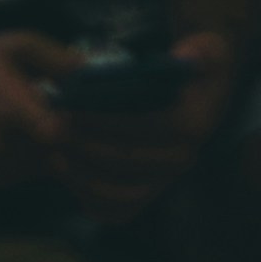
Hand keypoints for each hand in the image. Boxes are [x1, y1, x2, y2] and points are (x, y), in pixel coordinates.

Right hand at [0, 26, 79, 194]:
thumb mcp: (17, 44)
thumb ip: (55, 57)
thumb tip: (88, 71)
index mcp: (9, 106)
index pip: (53, 134)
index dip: (68, 126)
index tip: (66, 112)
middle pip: (51, 154)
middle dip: (61, 139)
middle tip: (54, 117)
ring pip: (38, 169)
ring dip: (46, 151)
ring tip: (35, 127)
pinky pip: (20, 176)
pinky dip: (29, 164)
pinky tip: (23, 141)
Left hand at [44, 42, 222, 213]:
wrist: (192, 98)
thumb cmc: (191, 69)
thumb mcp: (207, 51)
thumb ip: (204, 51)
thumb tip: (187, 58)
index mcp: (194, 125)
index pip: (150, 126)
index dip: (109, 120)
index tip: (73, 106)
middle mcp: (182, 159)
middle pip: (128, 159)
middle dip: (86, 144)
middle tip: (52, 126)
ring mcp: (163, 181)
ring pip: (119, 191)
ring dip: (81, 173)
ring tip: (52, 149)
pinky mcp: (145, 195)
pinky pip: (115, 210)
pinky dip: (88, 198)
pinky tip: (66, 173)